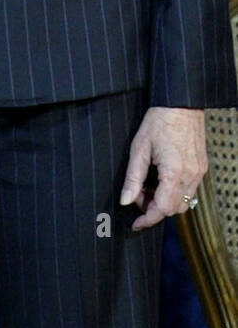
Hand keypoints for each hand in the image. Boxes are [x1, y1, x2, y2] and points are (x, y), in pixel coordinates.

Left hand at [120, 107, 206, 230]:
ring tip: (147, 185)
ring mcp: (198, 172)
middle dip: (153, 208)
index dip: (147, 219)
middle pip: (173, 209)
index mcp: (174, 173)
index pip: (162, 209)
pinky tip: (160, 179)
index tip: (136, 224)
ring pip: (183, 202)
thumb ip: (133, 177)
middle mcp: (190, 176)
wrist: (181, 103)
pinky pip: (189, 190)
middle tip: (137, 194)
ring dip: (164, 201)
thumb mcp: (139, 148)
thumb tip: (126, 200)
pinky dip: (174, 192)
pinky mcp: (201, 167)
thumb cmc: (159, 121)